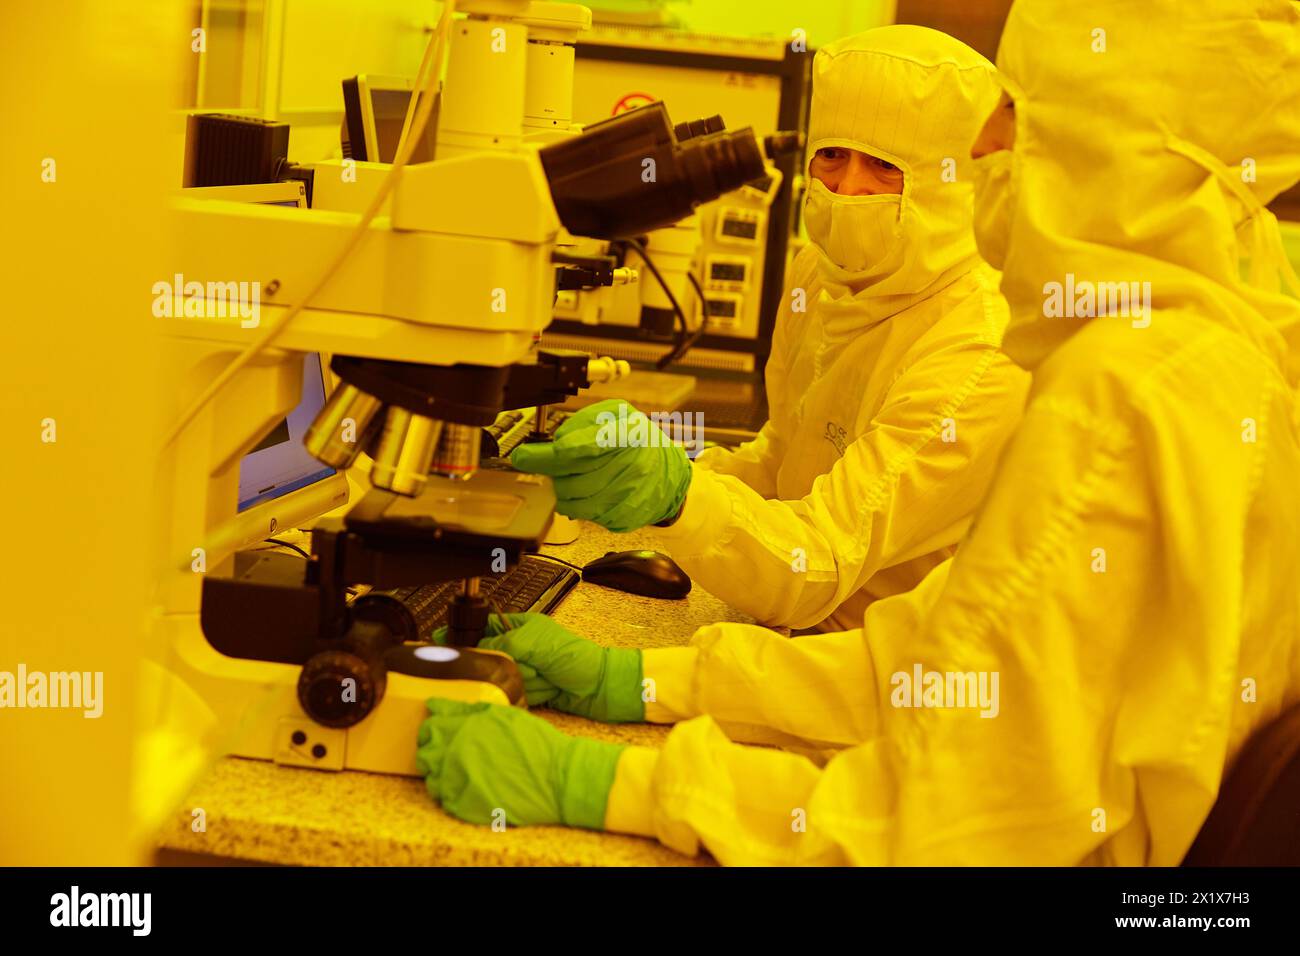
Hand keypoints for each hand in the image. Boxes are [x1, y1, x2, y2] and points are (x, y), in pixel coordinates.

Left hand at [417, 699, 622, 829]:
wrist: (558, 779)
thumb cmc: (535, 743)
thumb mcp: (504, 715)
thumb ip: (466, 709)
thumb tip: (435, 704)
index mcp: (464, 727)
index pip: (430, 725)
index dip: (432, 727)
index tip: (439, 730)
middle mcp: (454, 752)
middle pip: (424, 752)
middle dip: (432, 750)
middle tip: (450, 752)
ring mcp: (457, 781)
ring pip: (430, 778)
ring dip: (440, 774)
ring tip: (462, 772)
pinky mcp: (463, 805)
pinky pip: (443, 799)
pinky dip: (451, 794)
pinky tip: (470, 787)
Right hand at [477, 613, 644, 722]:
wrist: (597, 686)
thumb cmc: (574, 656)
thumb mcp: (537, 642)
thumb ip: (504, 643)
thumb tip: (478, 650)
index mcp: (520, 625)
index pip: (486, 627)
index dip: (476, 638)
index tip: (469, 648)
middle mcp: (519, 646)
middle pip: (492, 658)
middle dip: (514, 666)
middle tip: (534, 666)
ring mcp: (523, 668)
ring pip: (502, 678)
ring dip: (526, 681)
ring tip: (546, 678)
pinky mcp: (528, 688)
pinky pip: (514, 693)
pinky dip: (531, 693)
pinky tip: (547, 689)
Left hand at [510, 399, 691, 531]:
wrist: (668, 475)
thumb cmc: (638, 442)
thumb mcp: (617, 415)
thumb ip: (584, 423)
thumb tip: (554, 443)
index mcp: (629, 434)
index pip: (586, 446)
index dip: (552, 453)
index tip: (525, 456)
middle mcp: (632, 466)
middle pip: (572, 478)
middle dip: (550, 472)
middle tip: (542, 465)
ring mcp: (628, 495)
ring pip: (574, 500)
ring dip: (560, 491)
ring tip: (565, 478)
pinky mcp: (623, 517)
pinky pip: (586, 515)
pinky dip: (577, 505)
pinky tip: (585, 493)